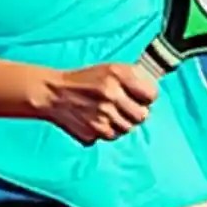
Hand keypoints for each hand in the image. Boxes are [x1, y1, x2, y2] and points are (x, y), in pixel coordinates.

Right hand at [36, 64, 158, 145]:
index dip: (147, 97)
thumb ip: (135, 77)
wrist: (53, 93)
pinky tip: (97, 121)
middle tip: (122, 107)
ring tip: (107, 113)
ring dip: (120, 123)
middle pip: (142, 116)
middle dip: (134, 113)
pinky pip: (111, 137)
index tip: (139, 97)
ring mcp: (100, 115)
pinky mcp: (92, 132)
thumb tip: (154, 93)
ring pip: (127, 129)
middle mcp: (110, 94)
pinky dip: (106, 131)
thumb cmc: (85, 80)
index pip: (152, 95)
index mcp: (117, 75)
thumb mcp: (110, 69)